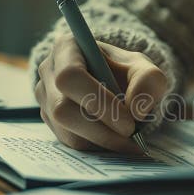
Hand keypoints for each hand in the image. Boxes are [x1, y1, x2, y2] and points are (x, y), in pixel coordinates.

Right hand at [35, 34, 167, 151]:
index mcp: (67, 48)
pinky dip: (96, 146)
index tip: (129, 121)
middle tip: (131, 136)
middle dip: (101, 129)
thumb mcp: (145, 68)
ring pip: (65, 130)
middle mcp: (49, 72)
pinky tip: (116, 142)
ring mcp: (45, 98)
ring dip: (101, 141)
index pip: (70, 76)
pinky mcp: (50, 121)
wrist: (117, 83)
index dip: (99, 102)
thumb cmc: (126, 72)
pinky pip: (69, 141)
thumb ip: (148, 81)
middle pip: (63, 108)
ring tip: (129, 141)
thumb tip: (136, 110)